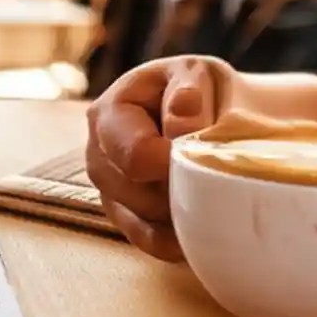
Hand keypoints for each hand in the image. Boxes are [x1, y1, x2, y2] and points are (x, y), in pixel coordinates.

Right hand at [85, 56, 225, 260]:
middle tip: (217, 177)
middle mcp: (98, 155)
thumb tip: (181, 127)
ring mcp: (110, 189)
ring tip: (217, 195)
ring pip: (143, 222)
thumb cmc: (203, 91)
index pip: (134, 155)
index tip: (208, 159)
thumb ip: (189, 96)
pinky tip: (204, 226)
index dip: (173, 164)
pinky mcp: (126, 215)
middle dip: (180, 190)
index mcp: (108, 112)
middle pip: (137, 195)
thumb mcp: (199, 75)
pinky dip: (178, 239)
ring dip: (182, 215)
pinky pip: (148, 240)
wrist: (215, 111)